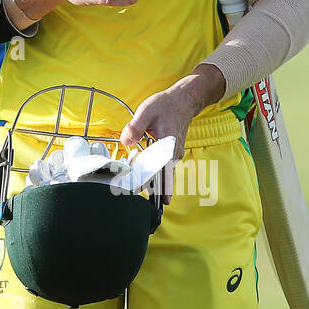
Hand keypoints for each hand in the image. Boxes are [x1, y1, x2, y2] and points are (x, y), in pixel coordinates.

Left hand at [120, 65, 223, 202]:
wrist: (184, 100)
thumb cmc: (166, 105)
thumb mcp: (147, 111)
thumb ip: (135, 127)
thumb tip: (125, 141)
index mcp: (167, 145)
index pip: (157, 169)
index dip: (148, 182)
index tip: (138, 192)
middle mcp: (174, 154)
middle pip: (164, 177)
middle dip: (156, 192)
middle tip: (149, 208)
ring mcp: (174, 155)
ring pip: (166, 176)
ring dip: (158, 188)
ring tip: (151, 204)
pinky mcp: (172, 154)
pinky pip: (165, 170)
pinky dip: (159, 179)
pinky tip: (153, 189)